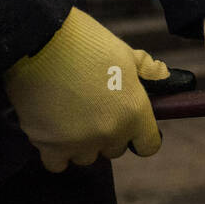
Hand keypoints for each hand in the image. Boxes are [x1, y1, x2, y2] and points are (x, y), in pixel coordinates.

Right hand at [3, 7, 167, 170]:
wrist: (40, 40)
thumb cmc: (86, 43)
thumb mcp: (123, 52)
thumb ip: (146, 69)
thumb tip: (164, 75)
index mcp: (134, 112)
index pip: (148, 144)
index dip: (140, 136)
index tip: (131, 127)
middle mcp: (111, 133)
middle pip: (115, 150)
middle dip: (107, 134)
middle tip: (92, 111)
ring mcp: (80, 142)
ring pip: (86, 157)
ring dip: (81, 144)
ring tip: (68, 118)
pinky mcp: (50, 145)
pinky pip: (57, 163)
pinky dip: (55, 152)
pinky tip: (52, 132)